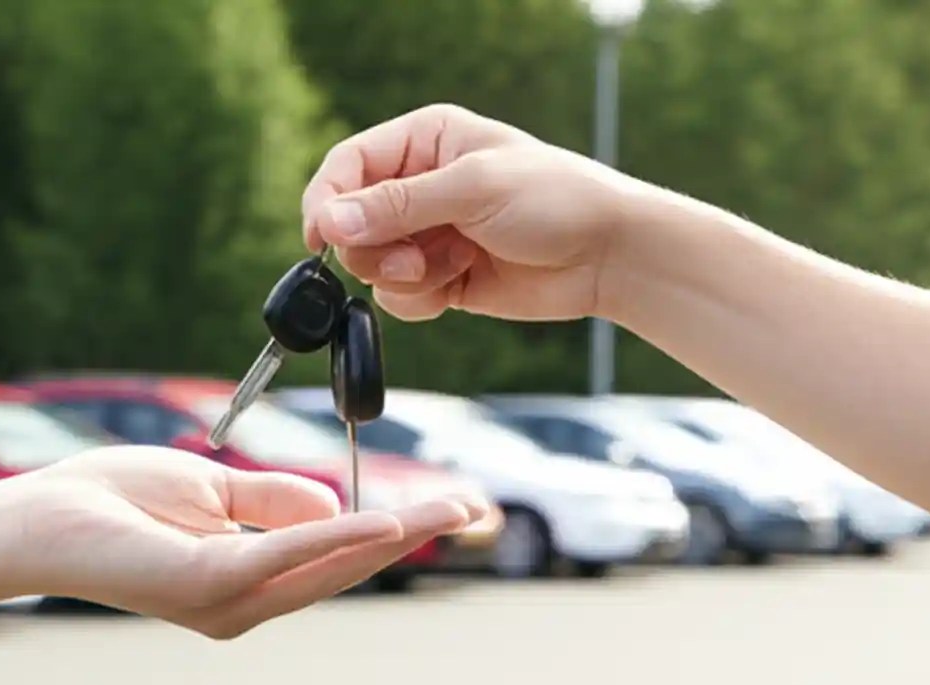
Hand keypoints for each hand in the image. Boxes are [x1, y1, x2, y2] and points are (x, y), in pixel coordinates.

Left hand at [1, 446, 484, 638]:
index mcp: (248, 577)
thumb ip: (273, 499)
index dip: (397, 532)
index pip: (338, 555)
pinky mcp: (203, 586)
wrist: (39, 519)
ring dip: (392, 536)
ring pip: (328, 566)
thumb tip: (334, 503)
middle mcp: (245, 602)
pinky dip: (333, 538)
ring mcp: (226, 601)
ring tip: (447, 512)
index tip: (451, 507)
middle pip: (348, 567)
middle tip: (474, 510)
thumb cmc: (114, 501)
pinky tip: (378, 521)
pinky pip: (282, 558)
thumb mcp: (212, 486)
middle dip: (414, 537)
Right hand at [302, 103, 651, 322]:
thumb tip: (330, 222)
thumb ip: (396, 206)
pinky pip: (397, 296)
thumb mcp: (472, 190)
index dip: (327, 200)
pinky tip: (456, 284)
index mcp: (424, 141)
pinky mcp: (439, 276)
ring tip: (447, 266)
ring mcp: (428, 234)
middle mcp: (419, 185)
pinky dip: (417, 298)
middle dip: (372, 248)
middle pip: (350, 222)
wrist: (607, 255)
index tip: (321, 236)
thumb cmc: (555, 200)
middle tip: (410, 257)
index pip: (348, 166)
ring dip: (400, 275)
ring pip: (370, 264)